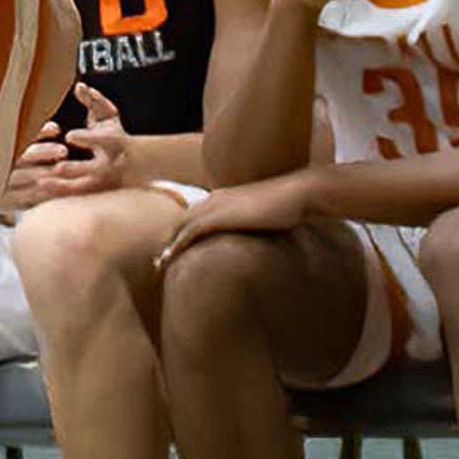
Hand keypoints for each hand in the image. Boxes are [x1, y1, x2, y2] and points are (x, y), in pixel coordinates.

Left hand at [3, 85, 129, 208]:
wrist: (133, 166)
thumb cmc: (114, 136)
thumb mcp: (108, 116)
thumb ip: (94, 101)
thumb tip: (80, 87)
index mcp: (116, 144)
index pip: (104, 140)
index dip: (88, 138)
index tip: (70, 136)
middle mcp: (112, 165)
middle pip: (95, 171)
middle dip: (76, 169)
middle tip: (57, 167)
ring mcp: (104, 184)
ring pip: (85, 189)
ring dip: (64, 188)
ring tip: (42, 183)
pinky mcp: (95, 196)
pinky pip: (77, 200)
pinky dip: (60, 198)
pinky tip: (41, 193)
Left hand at [157, 172, 313, 268]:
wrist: (299, 193)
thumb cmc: (290, 206)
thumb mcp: (266, 216)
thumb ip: (254, 224)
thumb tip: (257, 239)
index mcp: (224, 197)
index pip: (194, 216)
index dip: (182, 233)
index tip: (174, 250)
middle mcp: (214, 199)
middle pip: (182, 221)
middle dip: (169, 240)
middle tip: (159, 262)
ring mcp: (215, 206)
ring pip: (181, 226)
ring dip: (168, 245)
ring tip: (159, 265)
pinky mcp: (219, 216)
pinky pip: (190, 232)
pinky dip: (177, 245)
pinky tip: (170, 258)